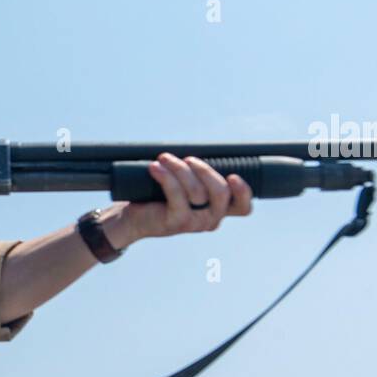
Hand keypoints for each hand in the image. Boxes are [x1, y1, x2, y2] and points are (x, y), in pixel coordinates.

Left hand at [103, 153, 253, 247]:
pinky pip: (177, 195)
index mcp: (218, 210)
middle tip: (186, 159)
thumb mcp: (184, 184)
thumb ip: (198, 174)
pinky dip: (166, 176)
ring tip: (163, 159)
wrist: (133, 218)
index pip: (243, 207)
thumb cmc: (159, 196)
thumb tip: (200, 152)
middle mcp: (211, 220)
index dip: (244, 192)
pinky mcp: (176, 222)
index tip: (233, 175)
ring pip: (198, 191)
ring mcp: (195, 224)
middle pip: (222, 193)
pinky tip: (155, 167)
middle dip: (204, 170)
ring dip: (180, 169)